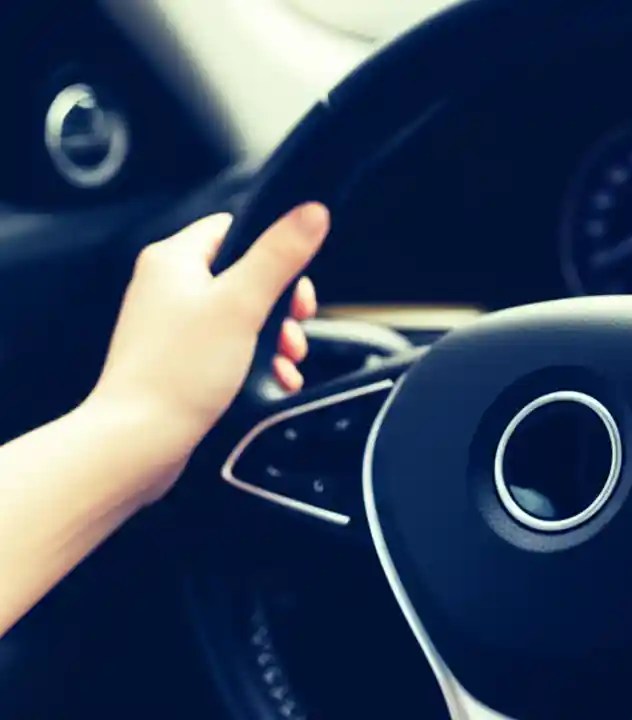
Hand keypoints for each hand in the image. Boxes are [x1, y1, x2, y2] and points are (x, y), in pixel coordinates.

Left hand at [88, 203, 328, 499]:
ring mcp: (173, 324)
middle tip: (296, 326)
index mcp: (175, 260)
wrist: (138, 441)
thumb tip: (312, 212)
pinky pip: (231, 346)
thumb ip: (280, 256)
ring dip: (276, 336)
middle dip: (283, 305)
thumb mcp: (242, 305)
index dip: (274, 251)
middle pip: (246, 274)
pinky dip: (258, 360)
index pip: (236, 228)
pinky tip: (274, 380)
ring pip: (243, 314)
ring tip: (287, 360)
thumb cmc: (178, 374)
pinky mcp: (180, 359)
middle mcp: (168, 286)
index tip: (295, 282)